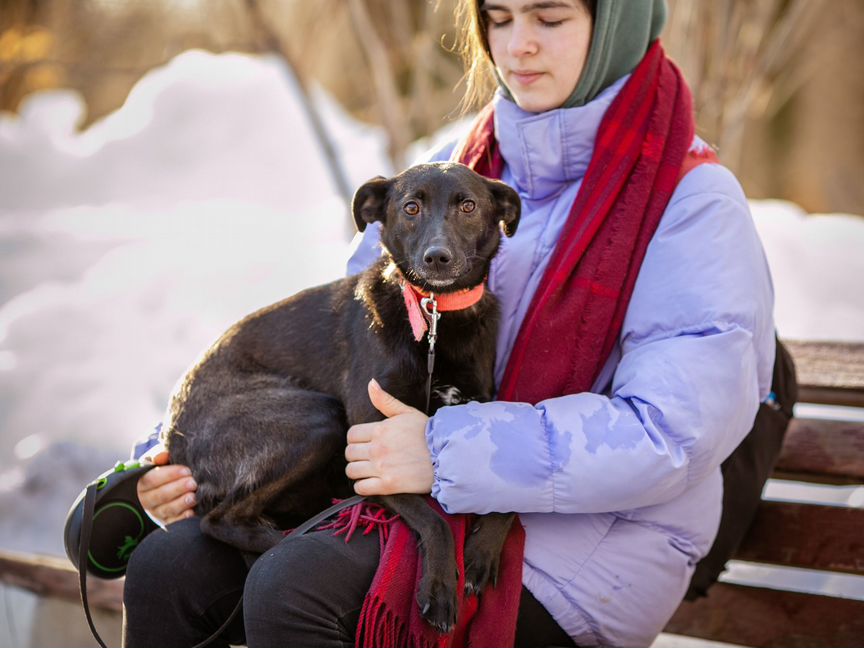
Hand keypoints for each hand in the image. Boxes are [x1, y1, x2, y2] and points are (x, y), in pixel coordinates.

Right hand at [137, 448, 197, 524]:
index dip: (169, 474)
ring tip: (194, 497)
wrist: (170, 481)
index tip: (186, 470)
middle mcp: (145, 499)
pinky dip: (182, 518)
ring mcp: (155, 513)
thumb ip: (160, 455)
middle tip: (192, 483)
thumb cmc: (165, 468)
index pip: (151, 479)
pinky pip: (172, 522)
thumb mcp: (161, 459)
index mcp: (140, 482)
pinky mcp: (165, 522)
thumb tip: (162, 456)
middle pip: (159, 496)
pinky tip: (191, 512)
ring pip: (166, 510)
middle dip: (177, 489)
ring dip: (181, 503)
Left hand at [345, 379, 433, 495]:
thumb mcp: (408, 413)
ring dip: (357, 471)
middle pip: (349, 453)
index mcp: (381, 429)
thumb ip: (386, 400)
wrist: (447, 457)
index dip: (356, 439)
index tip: (364, 443)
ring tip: (368, 470)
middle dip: (356, 455)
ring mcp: (382, 467)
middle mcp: (378, 448)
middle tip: (367, 457)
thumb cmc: (428, 434)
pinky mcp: (388, 485)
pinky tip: (371, 483)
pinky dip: (362, 486)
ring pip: (352, 470)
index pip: (352, 435)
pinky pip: (361, 488)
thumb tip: (371, 383)